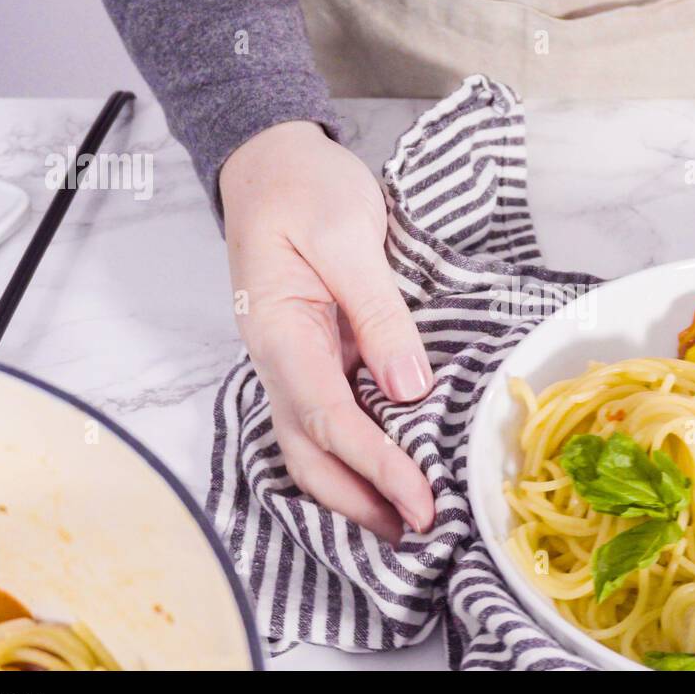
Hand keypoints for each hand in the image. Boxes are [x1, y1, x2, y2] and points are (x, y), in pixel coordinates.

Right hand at [220, 121, 434, 541]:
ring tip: (406, 521)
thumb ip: (379, 315)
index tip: (423, 501)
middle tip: (418, 531)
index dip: (379, 468)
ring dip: (355, 490)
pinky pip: (329, 420)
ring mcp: (292, 362)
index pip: (330, 420)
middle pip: (310, 454)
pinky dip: (357, 456)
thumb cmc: (303, 188)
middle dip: (360, 502)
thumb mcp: (347, 238)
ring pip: (313, 447)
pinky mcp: (313, 356)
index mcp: (280, 334)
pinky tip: (391, 470)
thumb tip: (409, 388)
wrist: (271, 162)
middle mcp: (278, 361)